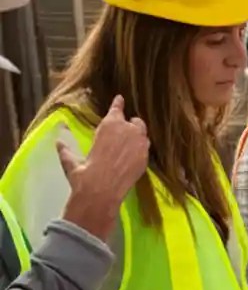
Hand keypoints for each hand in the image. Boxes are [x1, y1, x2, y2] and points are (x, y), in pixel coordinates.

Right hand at [59, 95, 149, 239]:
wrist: (101, 190)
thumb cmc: (84, 173)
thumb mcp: (71, 161)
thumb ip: (66, 150)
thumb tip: (58, 142)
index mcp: (110, 125)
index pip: (117, 109)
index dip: (118, 104)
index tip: (120, 98)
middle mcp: (128, 130)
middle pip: (136, 122)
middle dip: (132, 125)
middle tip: (126, 131)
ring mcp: (140, 144)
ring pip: (143, 135)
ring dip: (138, 137)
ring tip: (131, 145)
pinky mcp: (146, 159)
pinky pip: (146, 151)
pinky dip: (141, 151)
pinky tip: (135, 158)